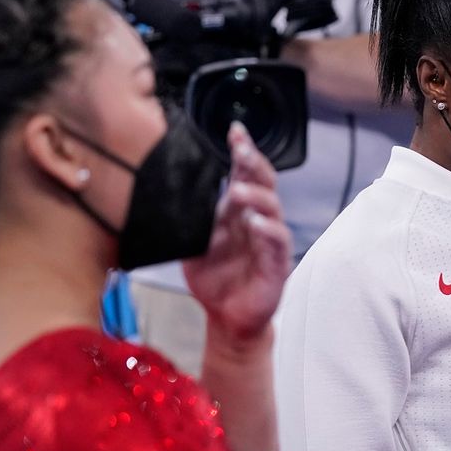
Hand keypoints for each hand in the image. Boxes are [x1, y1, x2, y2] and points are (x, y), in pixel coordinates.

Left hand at [184, 122, 293, 342]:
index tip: (235, 132)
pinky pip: (278, 241)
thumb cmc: (214, 278)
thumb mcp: (194, 244)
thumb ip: (192, 219)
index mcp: (237, 211)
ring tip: (237, 191)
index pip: (244, 174)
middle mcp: (256, 220)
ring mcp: (269, 240)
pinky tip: (254, 223)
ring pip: (272, 208)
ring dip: (256, 196)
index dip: (242, 151)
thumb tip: (172, 192)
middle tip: (241, 151)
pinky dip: (267, 230)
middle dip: (254, 163)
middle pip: (264, 183)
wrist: (226, 317)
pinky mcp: (277, 264)